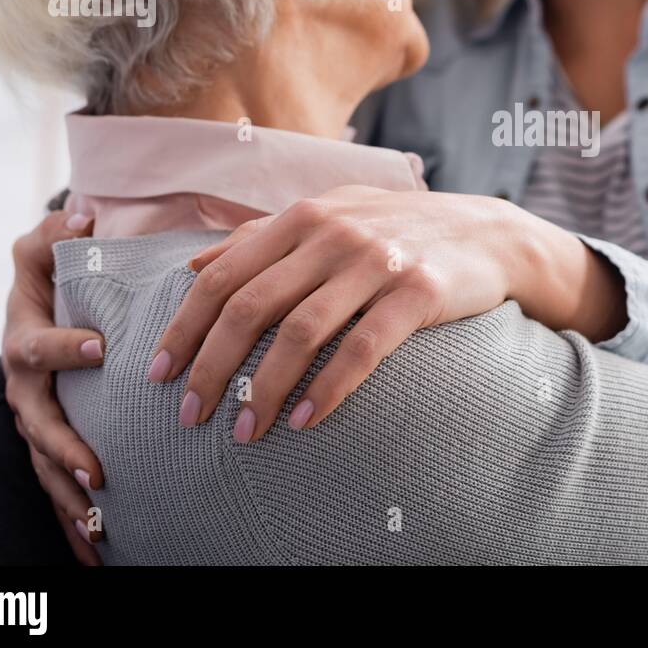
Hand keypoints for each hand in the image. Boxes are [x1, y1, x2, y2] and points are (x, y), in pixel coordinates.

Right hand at [2, 210, 105, 565]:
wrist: (40, 308)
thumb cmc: (49, 276)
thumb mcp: (45, 248)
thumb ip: (58, 232)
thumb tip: (83, 213)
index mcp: (25, 339)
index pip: (39, 345)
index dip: (63, 346)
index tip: (98, 347)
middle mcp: (26, 389)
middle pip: (39, 425)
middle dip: (66, 450)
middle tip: (99, 470)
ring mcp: (37, 422)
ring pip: (47, 466)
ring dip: (71, 498)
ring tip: (101, 524)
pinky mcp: (53, 446)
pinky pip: (59, 487)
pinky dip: (76, 521)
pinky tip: (100, 550)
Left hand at [153, 186, 624, 442]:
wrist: (488, 232)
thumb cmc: (398, 229)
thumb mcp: (329, 215)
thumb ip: (262, 237)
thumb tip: (194, 266)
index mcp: (303, 217)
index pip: (223, 276)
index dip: (185, 326)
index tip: (159, 373)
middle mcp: (334, 233)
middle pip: (251, 306)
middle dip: (212, 367)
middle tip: (190, 416)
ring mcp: (377, 261)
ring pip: (300, 331)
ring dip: (265, 388)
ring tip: (244, 432)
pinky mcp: (418, 292)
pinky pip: (363, 347)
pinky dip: (329, 388)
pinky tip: (306, 420)